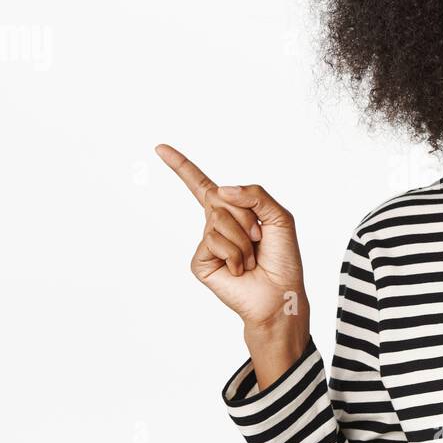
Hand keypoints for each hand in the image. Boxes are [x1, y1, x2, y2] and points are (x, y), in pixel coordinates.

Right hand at [155, 143, 307, 331]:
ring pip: (218, 220)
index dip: (182, 166)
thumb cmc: (282, 259)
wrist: (280, 294)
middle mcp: (216, 225)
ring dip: (243, 239)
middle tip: (259, 239)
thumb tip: (220, 190)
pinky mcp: (200, 261)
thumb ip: (255, 194)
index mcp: (233, 212)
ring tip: (250, 258)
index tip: (161, 148)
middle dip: (247, 217)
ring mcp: (206, 243)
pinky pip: (213, 241)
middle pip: (220, 199)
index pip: (202, 185)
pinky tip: (239, 269)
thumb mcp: (279, 217)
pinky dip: (233, 253)